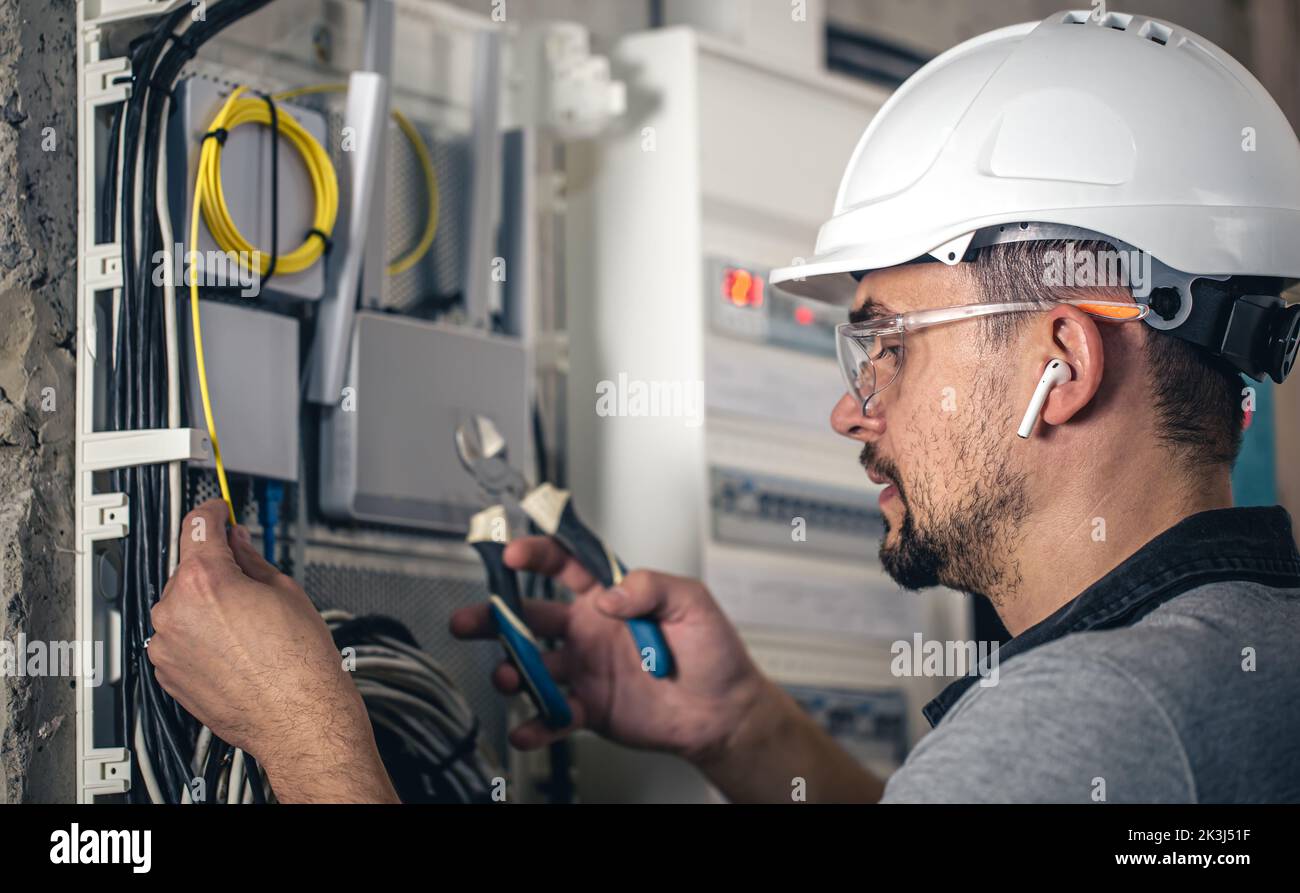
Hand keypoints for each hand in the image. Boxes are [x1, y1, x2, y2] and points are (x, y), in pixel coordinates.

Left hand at [148, 499, 396, 801]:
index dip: (213, 511)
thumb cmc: (299, 664)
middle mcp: (176, 610)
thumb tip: (237, 543)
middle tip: (249, 583)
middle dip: (216, 569)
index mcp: (206, 580)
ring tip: (246, 626)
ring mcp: (166, 644)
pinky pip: (178, 639)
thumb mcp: (286, 591)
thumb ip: (252, 559)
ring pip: (182, 605)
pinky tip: (233, 648)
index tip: (218, 511)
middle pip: (189, 568)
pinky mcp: (166, 671)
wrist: (297, 717)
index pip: (197, 526)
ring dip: (205, 605)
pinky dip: (199, 636)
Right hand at [449, 536, 773, 765]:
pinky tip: (526, 729)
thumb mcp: (691, 602)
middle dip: (494, 616)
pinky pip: (554, 716)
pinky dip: (536, 725)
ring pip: (533, 667)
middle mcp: (588, 631)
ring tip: (508, 676)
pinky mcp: (590, 709)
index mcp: (608, 596)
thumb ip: (651, 587)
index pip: (564, 565)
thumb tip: (610, 595)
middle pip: (530, 617)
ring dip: (512, 670)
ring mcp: (585, 670)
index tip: (513, 552)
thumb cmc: (712, 651)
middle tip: (469, 619)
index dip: (536, 554)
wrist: (723, 710)